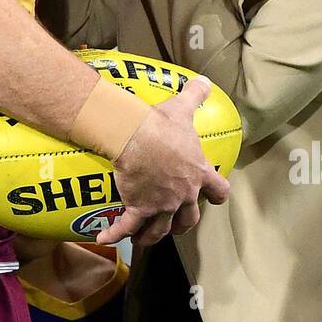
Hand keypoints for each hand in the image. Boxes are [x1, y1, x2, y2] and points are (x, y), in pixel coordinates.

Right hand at [98, 76, 229, 247]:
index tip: (212, 198)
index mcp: (198, 173)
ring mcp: (162, 205)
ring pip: (160, 231)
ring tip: (143, 238)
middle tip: (175, 223)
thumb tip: (205, 81)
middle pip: (189, 220)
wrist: (137, 137)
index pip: (219, 192)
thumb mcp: (182, 108)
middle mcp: (183, 195)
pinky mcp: (139, 208)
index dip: (216, 196)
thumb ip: (195, 95)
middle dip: (182, 224)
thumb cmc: (162, 125)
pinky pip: (126, 227)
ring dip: (152, 236)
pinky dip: (113, 235)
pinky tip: (103, 239)